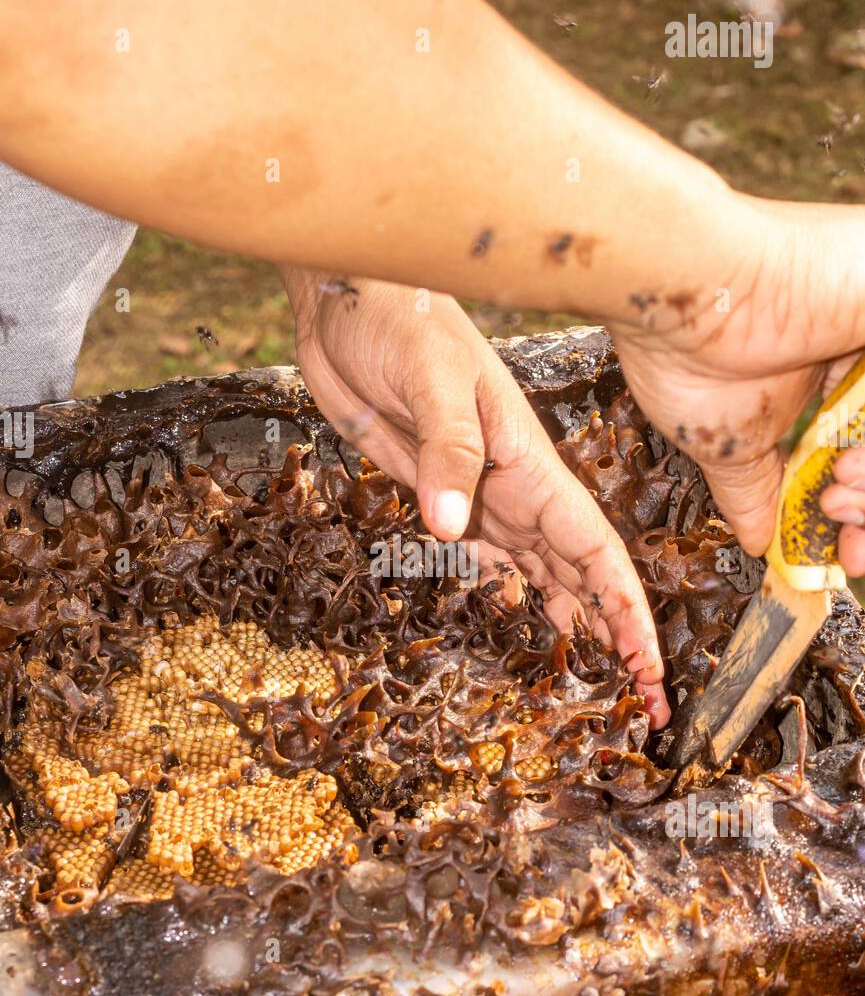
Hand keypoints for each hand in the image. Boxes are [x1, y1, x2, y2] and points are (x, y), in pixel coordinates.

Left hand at [281, 268, 668, 725]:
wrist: (348, 296)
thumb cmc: (398, 317)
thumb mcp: (427, 377)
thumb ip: (446, 450)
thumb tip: (454, 530)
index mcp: (527, 461)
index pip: (594, 548)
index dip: (624, 609)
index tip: (647, 666)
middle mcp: (516, 484)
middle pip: (580, 571)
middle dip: (615, 634)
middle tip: (640, 699)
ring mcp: (480, 489)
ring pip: (543, 567)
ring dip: (573, 618)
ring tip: (595, 675)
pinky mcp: (438, 487)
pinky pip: (490, 552)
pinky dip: (515, 589)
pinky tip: (523, 616)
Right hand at [610, 195, 864, 572]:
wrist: (676, 289)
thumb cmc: (687, 347)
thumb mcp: (730, 444)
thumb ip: (755, 491)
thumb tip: (759, 542)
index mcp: (837, 360)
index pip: (863, 441)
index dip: (859, 498)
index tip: (844, 543)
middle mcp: (864, 340)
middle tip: (846, 534)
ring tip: (835, 495)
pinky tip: (845, 467)